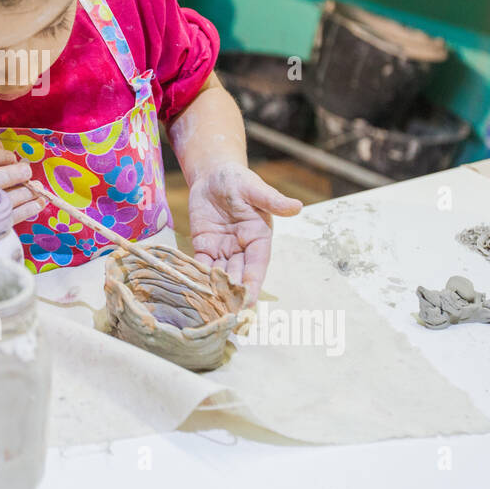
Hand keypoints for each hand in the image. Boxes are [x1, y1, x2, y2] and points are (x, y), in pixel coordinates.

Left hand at [187, 162, 302, 304]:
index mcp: (259, 238)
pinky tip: (193, 289)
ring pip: (220, 273)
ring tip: (208, 308)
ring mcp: (223, 249)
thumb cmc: (238, 180)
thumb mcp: (254, 188)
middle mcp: (243, 248)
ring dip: (215, 290)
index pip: (257, 265)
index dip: (252, 283)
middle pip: (238, 274)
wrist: (213, 175)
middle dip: (232, 293)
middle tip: (224, 313)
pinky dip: (197, 276)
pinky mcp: (204, 245)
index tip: (248, 302)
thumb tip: (297, 206)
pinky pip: (201, 263)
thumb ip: (272, 200)